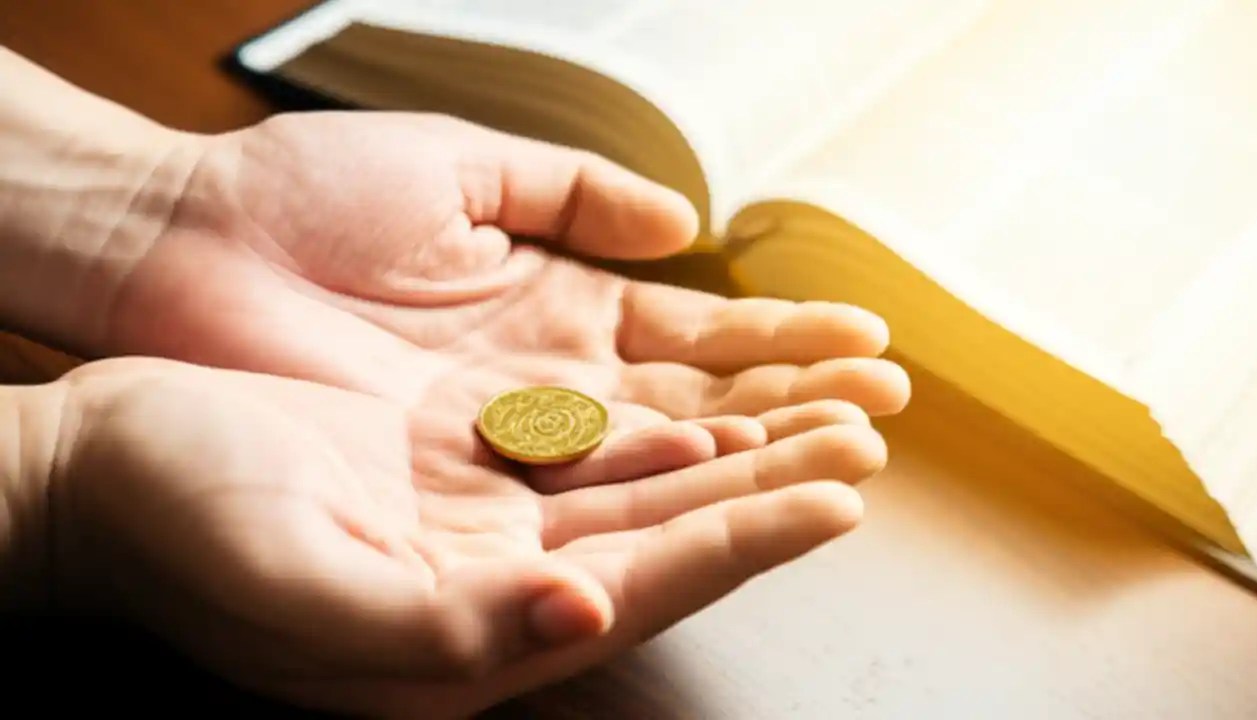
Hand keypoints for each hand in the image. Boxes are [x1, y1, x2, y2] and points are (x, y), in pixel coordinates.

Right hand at [51, 357, 879, 717]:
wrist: (106, 469)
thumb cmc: (180, 529)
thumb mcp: (299, 585)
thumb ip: (443, 626)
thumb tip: (580, 620)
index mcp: (469, 636)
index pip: (645, 588)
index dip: (745, 543)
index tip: (837, 497)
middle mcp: (493, 585)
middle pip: (667, 541)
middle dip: (770, 495)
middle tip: (861, 443)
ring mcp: (480, 524)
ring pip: (641, 492)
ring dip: (732, 456)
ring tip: (818, 418)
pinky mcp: (458, 467)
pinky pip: (585, 450)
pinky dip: (657, 429)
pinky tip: (710, 406)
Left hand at [88, 111, 908, 488]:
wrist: (185, 247)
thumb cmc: (304, 197)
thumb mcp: (461, 166)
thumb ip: (575, 191)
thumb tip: (683, 219)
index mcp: (559, 310)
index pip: (700, 337)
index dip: (786, 340)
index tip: (868, 343)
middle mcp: (551, 390)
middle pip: (700, 408)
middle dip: (796, 412)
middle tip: (884, 416)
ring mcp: (512, 445)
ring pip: (658, 463)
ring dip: (754, 463)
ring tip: (846, 460)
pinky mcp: (462, 491)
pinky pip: (582, 500)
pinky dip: (663, 497)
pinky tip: (739, 487)